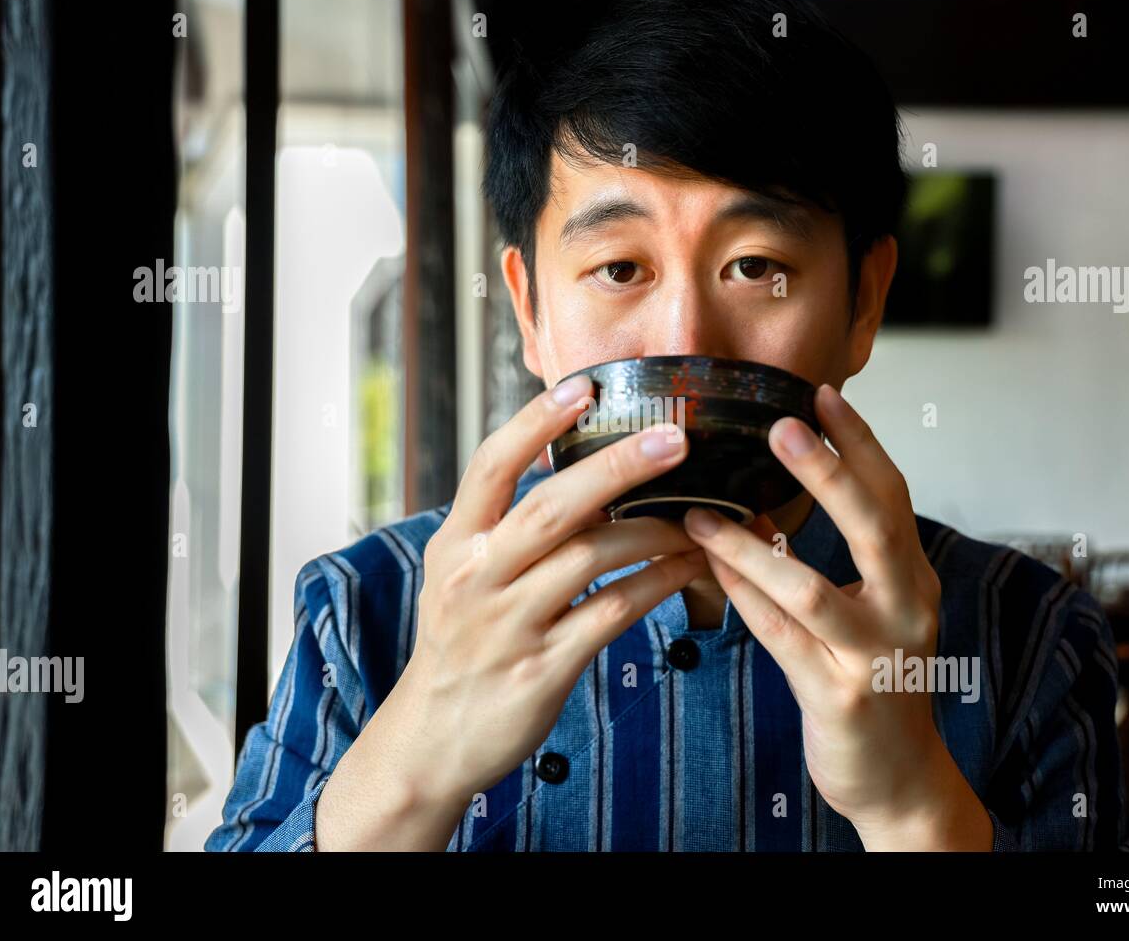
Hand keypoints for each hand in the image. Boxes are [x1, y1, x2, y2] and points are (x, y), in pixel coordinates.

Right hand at [318, 375, 704, 849]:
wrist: (429, 741)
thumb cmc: (460, 646)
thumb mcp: (460, 577)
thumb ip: (503, 528)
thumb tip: (566, 471)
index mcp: (456, 544)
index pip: (490, 467)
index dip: (535, 422)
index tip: (585, 386)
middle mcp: (477, 576)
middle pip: (552, 505)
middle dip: (618, 466)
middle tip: (675, 438)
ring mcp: (509, 623)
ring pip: (591, 558)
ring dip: (654, 533)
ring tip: (699, 520)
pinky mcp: (542, 667)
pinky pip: (611, 613)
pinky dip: (655, 584)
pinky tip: (687, 569)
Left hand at [682, 383, 991, 850]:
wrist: (899, 779)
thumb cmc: (872, 681)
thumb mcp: (868, 612)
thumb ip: (837, 558)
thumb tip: (766, 499)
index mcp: (912, 580)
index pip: (892, 495)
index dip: (858, 443)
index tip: (819, 395)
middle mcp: (907, 610)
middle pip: (876, 527)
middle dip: (830, 473)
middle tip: (783, 427)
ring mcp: (876, 657)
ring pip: (813, 589)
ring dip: (752, 548)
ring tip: (702, 514)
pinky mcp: (841, 698)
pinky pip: (782, 638)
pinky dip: (743, 600)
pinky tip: (708, 569)